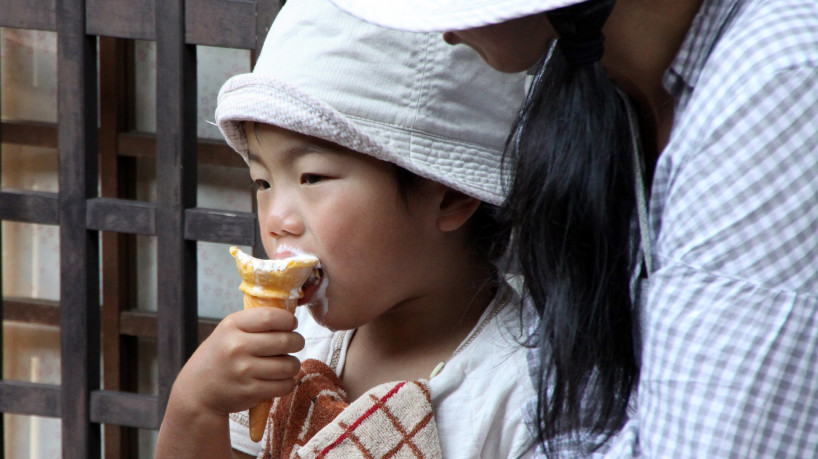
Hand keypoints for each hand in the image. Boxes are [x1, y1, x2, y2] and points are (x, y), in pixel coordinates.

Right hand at [171, 307, 304, 417]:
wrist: (198, 391)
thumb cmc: (220, 355)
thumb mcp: (229, 330)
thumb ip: (256, 322)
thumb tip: (291, 317)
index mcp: (232, 326)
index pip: (271, 317)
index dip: (288, 320)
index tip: (291, 324)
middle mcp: (237, 347)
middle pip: (286, 340)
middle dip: (297, 341)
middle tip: (294, 343)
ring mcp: (244, 371)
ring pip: (289, 365)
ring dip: (293, 364)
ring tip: (286, 363)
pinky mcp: (250, 391)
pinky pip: (284, 385)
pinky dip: (287, 382)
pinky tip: (279, 379)